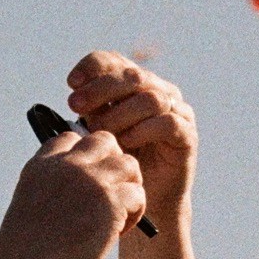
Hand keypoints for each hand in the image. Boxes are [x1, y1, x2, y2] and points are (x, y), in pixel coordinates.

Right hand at [0, 125, 145, 258]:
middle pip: (105, 141)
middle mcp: (66, 165)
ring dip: (129, 188)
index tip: (86, 186)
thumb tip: (84, 193)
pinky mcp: (111, 200)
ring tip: (117, 216)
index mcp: (41, 166)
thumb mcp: (31, 211)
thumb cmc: (26, 256)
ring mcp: (90, 179)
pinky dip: (135, 213)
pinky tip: (117, 233)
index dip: (84, 158)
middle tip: (110, 197)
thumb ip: (54, 191)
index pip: (69, 138)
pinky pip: (138, 194)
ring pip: (129, 164)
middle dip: (113, 164)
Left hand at [67, 55, 196, 231]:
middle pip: (132, 75)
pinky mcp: (187, 135)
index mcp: (135, 84)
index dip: (93, 66)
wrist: (146, 198)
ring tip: (102, 132)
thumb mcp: (99, 129)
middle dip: (100, 89)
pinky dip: (143, 130)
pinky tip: (125, 142)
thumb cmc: (119, 161)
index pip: (115, 61)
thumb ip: (92, 108)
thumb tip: (76, 90)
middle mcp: (159, 90)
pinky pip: (167, 123)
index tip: (72, 83)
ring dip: (120, 114)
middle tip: (76, 106)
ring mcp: (177, 111)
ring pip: (150, 98)